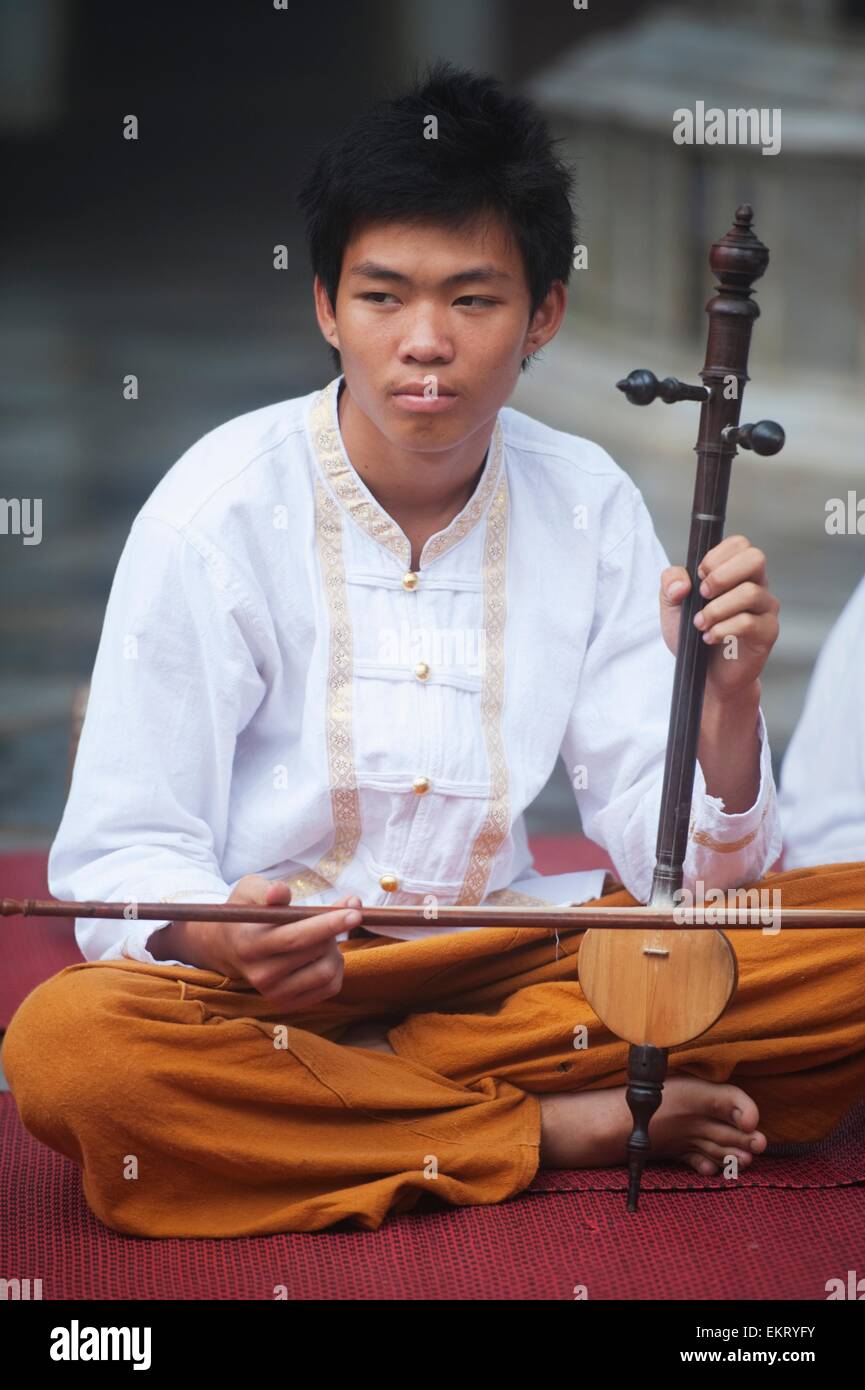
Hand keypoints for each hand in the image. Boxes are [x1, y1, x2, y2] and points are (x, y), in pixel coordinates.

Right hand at [210, 874, 361, 1009]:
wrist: (229, 947)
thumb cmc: (247, 912)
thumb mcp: (249, 890)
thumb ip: (267, 889)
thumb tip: (280, 892)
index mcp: (249, 944)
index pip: (294, 938)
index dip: (327, 924)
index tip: (355, 912)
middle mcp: (260, 975)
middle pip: (315, 953)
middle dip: (334, 929)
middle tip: (337, 914)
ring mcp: (274, 993)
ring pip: (327, 972)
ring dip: (335, 949)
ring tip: (323, 936)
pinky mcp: (288, 1004)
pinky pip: (330, 987)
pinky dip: (336, 967)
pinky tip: (323, 954)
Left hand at [659, 535, 779, 702]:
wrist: (704, 676)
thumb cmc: (692, 637)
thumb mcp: (672, 607)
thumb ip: (670, 584)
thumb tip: (682, 583)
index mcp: (737, 572)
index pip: (739, 544)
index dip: (715, 557)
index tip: (698, 577)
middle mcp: (756, 585)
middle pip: (755, 558)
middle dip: (721, 575)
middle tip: (702, 595)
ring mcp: (765, 608)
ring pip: (749, 592)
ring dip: (716, 609)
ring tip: (699, 624)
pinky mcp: (767, 632)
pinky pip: (748, 622)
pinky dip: (723, 629)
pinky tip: (709, 637)